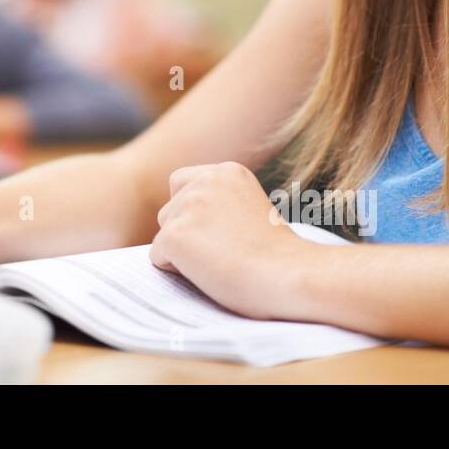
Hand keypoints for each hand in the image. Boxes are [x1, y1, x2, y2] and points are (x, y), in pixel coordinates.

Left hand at [149, 162, 313, 319]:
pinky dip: (177, 271)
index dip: (196, 215)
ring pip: (163, 234)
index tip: (224, 234)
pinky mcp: (175, 235)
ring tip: (220, 262)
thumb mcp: (251, 210)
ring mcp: (188, 206)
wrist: (290, 277)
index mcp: (227, 171)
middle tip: (224, 251)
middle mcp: (205, 180)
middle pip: (169, 210)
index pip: (182, 184)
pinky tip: (209, 273)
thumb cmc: (278, 256)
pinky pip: (158, 258)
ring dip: (182, 252)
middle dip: (186, 233)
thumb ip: (222, 204)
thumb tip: (192, 222)